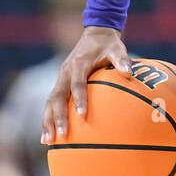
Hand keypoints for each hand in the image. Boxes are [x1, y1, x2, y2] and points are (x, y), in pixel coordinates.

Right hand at [42, 27, 129, 143]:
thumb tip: (128, 72)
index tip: (83, 115)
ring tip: (47, 141)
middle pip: (56, 97)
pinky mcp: (60, 85)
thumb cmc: (108, 44)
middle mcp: (65, 73)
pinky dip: (48, 119)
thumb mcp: (117, 48)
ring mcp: (60, 80)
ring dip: (47, 122)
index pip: (77, 84)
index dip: (79, 99)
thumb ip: (121, 60)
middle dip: (58, 117)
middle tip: (62, 135)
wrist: (95, 33)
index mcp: (78, 64)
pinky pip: (51, 104)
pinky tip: (48, 137)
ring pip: (49, 103)